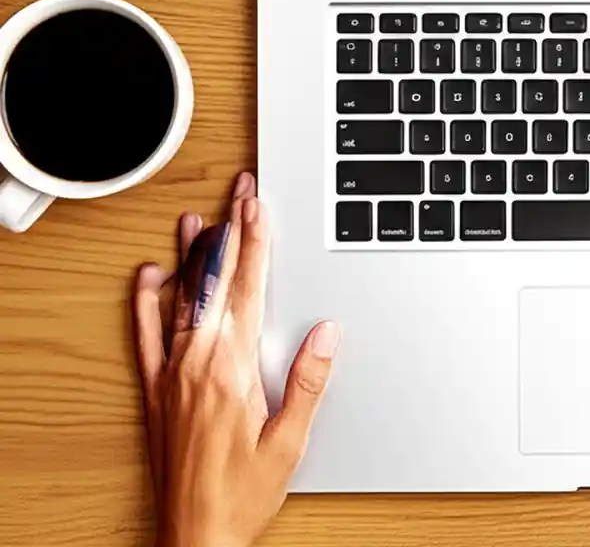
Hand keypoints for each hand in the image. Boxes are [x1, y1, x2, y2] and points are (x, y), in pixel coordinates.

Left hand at [131, 172, 340, 546]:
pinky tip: (151, 275)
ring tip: (200, 218)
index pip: (248, 290)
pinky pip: (147, 335)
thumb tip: (326, 333)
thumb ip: (308, 381)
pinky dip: (146, 301)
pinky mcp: (156, 391)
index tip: (258, 207)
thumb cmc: (242, 495)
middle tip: (240, 193)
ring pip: (182, 299)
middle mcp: (196, 364)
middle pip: (216, 282)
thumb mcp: (290, 442)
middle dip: (230, 232)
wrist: (194, 535)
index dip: (254, 243)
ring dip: (194, 256)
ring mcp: (172, 375)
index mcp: (233, 370)